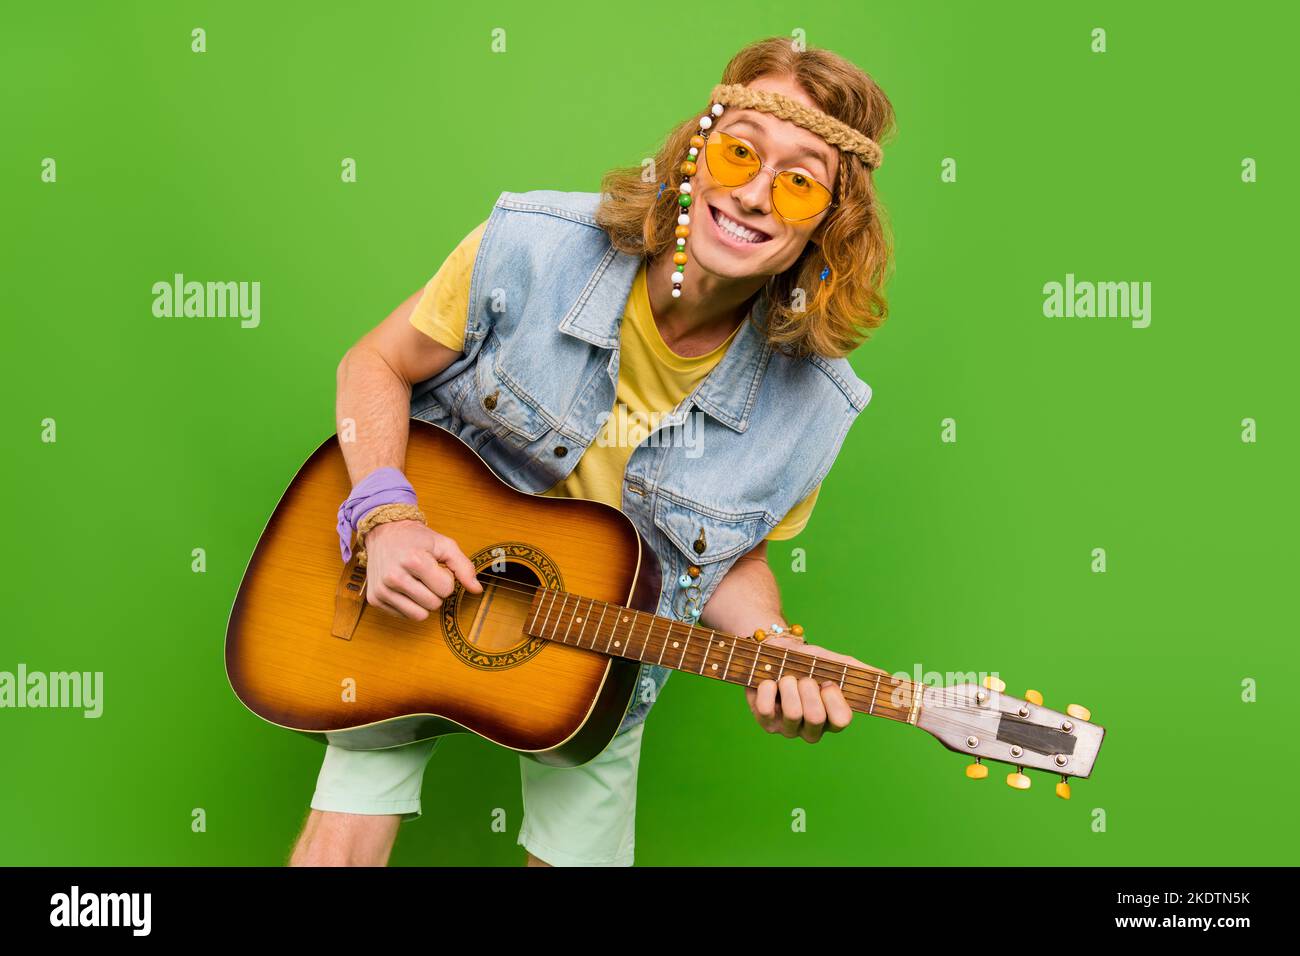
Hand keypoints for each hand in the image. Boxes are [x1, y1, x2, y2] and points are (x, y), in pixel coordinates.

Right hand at [362, 520, 481, 620]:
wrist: (383, 533)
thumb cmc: (416, 539)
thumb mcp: (444, 545)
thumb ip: (464, 567)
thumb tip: (477, 590)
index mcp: (413, 560)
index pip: (445, 589)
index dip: (446, 579)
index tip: (437, 568)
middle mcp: (394, 576)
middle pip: (433, 604)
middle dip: (436, 592)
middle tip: (426, 576)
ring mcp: (382, 589)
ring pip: (419, 616)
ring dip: (423, 602)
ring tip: (417, 583)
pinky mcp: (374, 599)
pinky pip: (404, 616)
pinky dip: (409, 605)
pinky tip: (405, 588)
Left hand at [744, 635, 880, 742]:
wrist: (773, 652)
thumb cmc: (807, 661)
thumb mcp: (835, 663)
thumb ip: (860, 673)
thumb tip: (889, 678)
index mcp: (833, 718)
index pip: (841, 721)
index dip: (833, 700)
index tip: (827, 682)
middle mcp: (812, 729)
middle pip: (814, 717)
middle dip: (807, 688)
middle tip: (803, 677)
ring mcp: (788, 728)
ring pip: (791, 713)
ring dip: (788, 686)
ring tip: (785, 677)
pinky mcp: (766, 723)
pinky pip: (766, 710)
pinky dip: (766, 689)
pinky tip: (768, 682)